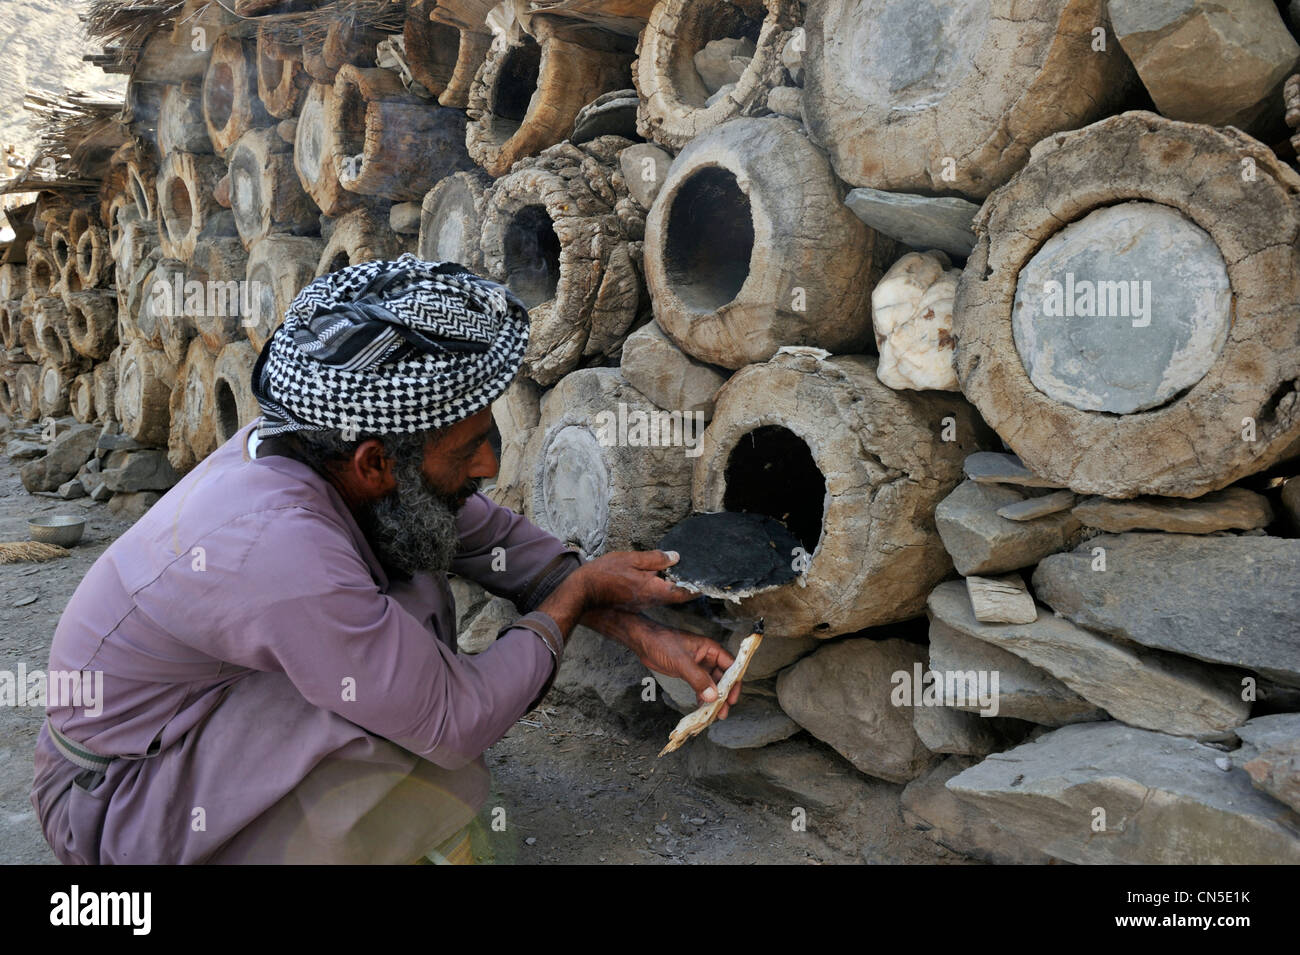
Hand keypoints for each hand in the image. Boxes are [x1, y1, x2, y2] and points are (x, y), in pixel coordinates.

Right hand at [575, 550, 694, 612]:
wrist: (583, 591)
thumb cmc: (605, 574)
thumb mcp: (631, 559)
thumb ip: (655, 559)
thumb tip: (675, 557)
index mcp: (654, 590)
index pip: (683, 593)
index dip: (696, 588)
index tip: (707, 582)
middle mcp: (651, 600)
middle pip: (675, 595)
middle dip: (687, 585)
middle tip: (697, 573)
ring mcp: (642, 603)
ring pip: (664, 594)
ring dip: (673, 584)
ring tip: (680, 571)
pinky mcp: (633, 602)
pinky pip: (652, 594)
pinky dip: (660, 585)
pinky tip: (657, 574)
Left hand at [583, 609, 741, 716]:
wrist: (643, 642)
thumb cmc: (662, 643)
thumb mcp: (682, 662)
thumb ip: (698, 679)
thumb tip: (712, 696)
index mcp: (710, 649)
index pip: (730, 666)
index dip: (734, 682)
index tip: (732, 698)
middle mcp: (707, 657)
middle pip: (723, 677)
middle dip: (723, 694)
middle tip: (723, 712)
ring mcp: (698, 665)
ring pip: (711, 683)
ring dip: (713, 698)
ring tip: (714, 714)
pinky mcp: (689, 672)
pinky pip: (700, 686)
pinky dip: (702, 696)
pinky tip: (702, 707)